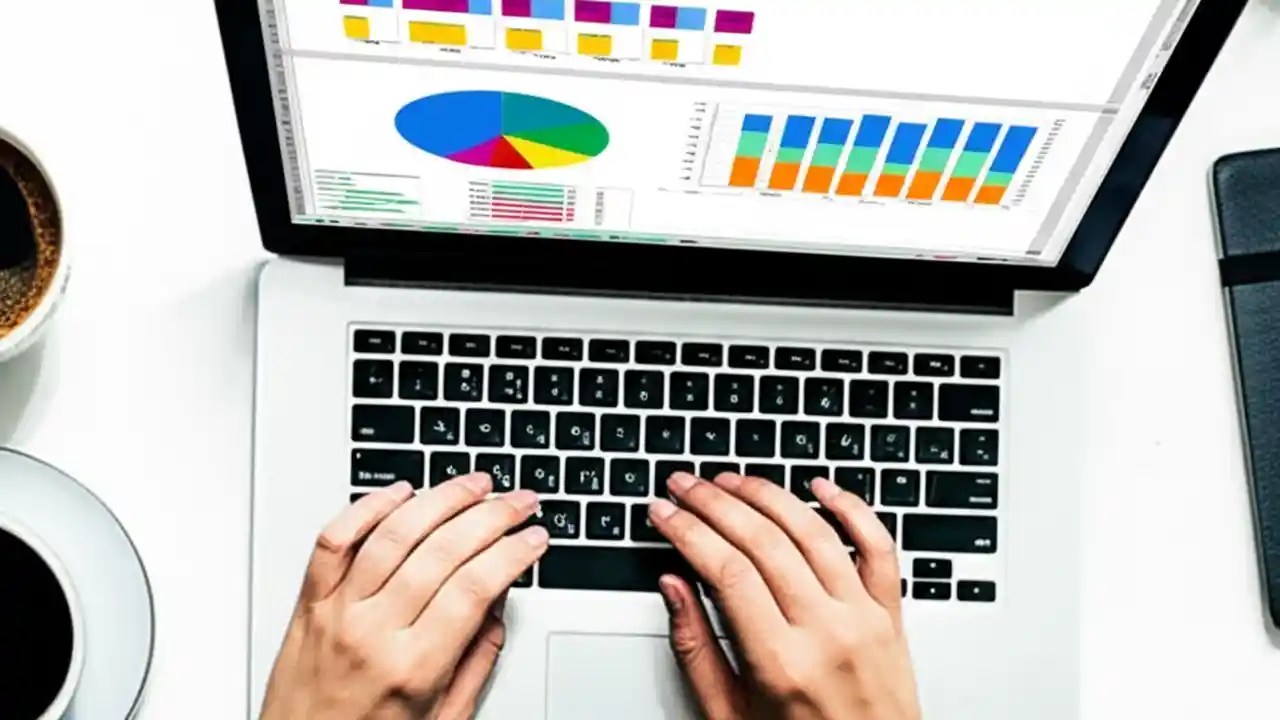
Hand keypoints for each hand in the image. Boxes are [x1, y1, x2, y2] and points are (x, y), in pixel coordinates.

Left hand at [260, 476, 547, 719]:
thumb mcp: (441, 719)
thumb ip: (475, 662)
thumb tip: (499, 605)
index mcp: (413, 668)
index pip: (475, 586)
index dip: (513, 551)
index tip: (535, 537)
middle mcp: (373, 633)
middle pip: (442, 551)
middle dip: (491, 515)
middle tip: (519, 501)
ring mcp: (337, 611)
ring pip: (393, 533)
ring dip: (440, 499)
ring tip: (473, 485)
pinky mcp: (309, 602)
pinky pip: (333, 540)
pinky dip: (366, 506)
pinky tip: (400, 492)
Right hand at [651, 472, 920, 719]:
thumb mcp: (728, 716)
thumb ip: (696, 649)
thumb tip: (673, 586)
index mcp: (781, 663)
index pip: (726, 569)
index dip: (688, 530)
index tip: (664, 512)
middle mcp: (827, 633)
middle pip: (765, 541)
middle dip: (716, 503)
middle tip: (685, 485)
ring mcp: (864, 619)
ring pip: (814, 531)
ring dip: (768, 495)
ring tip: (731, 480)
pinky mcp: (892, 616)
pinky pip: (879, 546)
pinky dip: (852, 508)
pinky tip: (820, 486)